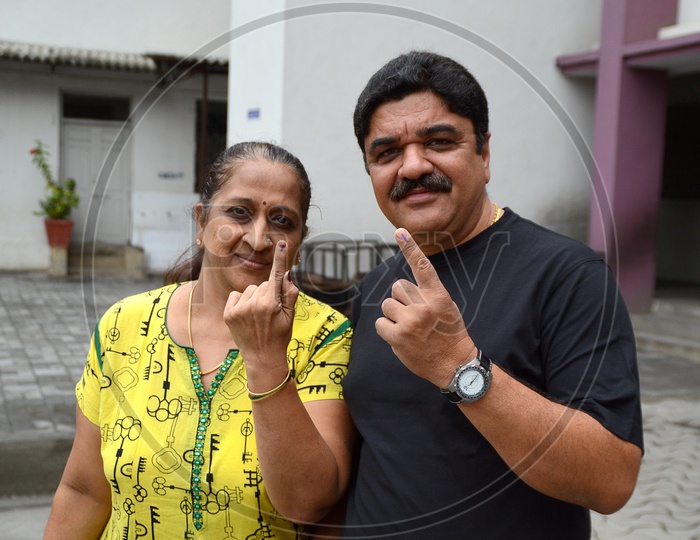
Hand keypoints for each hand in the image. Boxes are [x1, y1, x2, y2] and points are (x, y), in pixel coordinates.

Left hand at [223, 241, 297, 371]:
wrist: (262, 359)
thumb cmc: (279, 336)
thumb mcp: (290, 316)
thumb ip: (289, 294)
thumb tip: (286, 274)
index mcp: (272, 304)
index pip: (277, 276)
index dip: (280, 259)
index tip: (282, 244)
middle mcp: (254, 304)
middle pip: (263, 284)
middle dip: (268, 293)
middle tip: (270, 313)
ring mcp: (240, 309)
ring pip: (250, 290)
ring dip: (254, 298)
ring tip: (257, 316)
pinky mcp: (228, 313)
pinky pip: (236, 295)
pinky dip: (241, 302)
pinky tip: (246, 316)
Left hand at [375, 228, 476, 386]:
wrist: (454, 364)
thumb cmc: (448, 333)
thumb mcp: (445, 306)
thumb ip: (427, 293)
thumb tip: (400, 286)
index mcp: (438, 295)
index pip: (423, 266)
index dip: (410, 247)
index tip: (400, 231)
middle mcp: (424, 306)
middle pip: (397, 287)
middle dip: (401, 300)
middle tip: (416, 316)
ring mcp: (410, 322)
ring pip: (388, 305)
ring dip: (394, 315)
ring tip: (410, 328)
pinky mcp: (398, 337)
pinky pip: (380, 323)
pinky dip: (387, 330)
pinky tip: (401, 338)